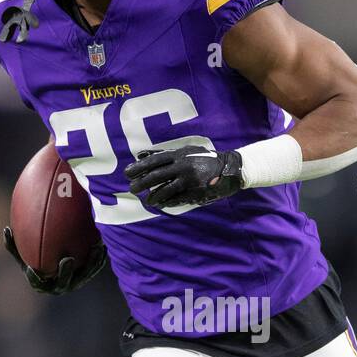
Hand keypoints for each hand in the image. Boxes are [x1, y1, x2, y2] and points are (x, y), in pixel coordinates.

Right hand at [3, 226, 105, 293]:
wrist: (56, 264)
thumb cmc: (34, 259)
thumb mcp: (23, 253)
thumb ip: (13, 245)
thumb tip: (6, 230)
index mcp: (42, 283)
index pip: (37, 282)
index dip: (35, 277)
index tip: (32, 268)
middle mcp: (59, 286)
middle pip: (63, 282)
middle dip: (65, 273)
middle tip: (66, 259)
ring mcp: (75, 283)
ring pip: (85, 275)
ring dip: (91, 263)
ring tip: (95, 248)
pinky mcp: (86, 276)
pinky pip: (94, 268)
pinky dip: (98, 258)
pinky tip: (102, 245)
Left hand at [124, 145, 242, 208]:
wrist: (229, 169)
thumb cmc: (204, 159)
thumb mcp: (186, 151)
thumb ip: (165, 154)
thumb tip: (140, 155)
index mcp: (180, 155)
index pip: (155, 161)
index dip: (139, 167)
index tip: (127, 173)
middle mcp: (183, 166)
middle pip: (157, 176)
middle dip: (142, 183)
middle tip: (132, 188)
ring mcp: (190, 181)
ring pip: (166, 190)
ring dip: (154, 196)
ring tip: (148, 200)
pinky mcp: (196, 193)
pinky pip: (178, 199)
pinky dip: (167, 202)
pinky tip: (161, 204)